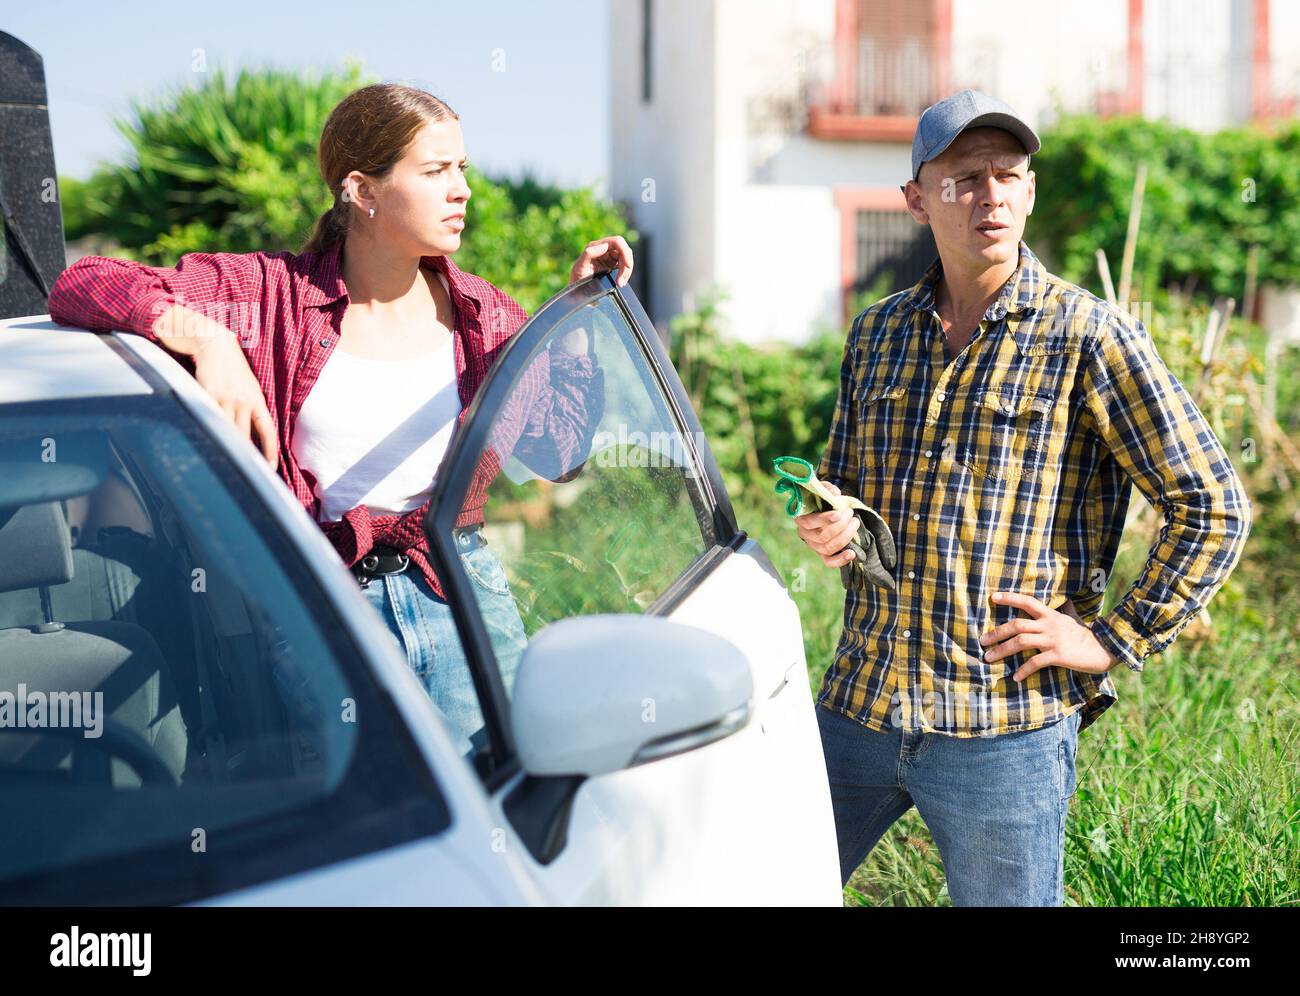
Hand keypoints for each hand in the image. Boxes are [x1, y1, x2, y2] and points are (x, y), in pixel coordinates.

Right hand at [193, 333, 278, 470]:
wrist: (216, 346)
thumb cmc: (235, 371)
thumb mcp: (251, 388)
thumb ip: (253, 409)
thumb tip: (256, 434)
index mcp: (257, 400)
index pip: (268, 431)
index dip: (270, 450)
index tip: (270, 467)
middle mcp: (242, 401)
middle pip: (244, 436)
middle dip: (244, 455)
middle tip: (244, 473)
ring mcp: (224, 398)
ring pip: (225, 429)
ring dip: (225, 446)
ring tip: (223, 463)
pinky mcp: (206, 394)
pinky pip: (207, 417)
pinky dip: (207, 430)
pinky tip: (204, 440)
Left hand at [569, 236, 633, 286]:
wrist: (576, 293)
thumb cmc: (576, 281)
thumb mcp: (579, 268)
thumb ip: (589, 254)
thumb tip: (605, 246)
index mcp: (595, 246)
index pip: (617, 241)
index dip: (625, 252)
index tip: (627, 266)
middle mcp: (603, 249)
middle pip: (624, 250)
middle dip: (627, 265)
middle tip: (621, 282)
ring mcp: (609, 257)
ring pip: (626, 258)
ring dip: (627, 271)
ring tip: (620, 284)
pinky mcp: (612, 265)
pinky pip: (625, 266)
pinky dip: (625, 274)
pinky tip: (619, 283)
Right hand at [793, 481, 858, 568]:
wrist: (821, 508)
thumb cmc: (821, 498)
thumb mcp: (823, 489)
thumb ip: (827, 489)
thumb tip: (835, 495)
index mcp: (801, 518)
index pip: (810, 522)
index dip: (825, 520)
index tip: (839, 514)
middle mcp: (805, 534)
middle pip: (822, 536)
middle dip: (841, 526)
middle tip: (851, 514)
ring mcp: (813, 545)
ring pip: (827, 548)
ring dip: (845, 537)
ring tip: (855, 524)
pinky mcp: (822, 553)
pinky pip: (829, 562)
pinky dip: (840, 560)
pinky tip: (852, 554)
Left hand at [980, 592, 1118, 680]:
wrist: (1106, 649)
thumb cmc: (1086, 635)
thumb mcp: (1072, 618)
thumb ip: (1062, 611)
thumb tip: (1061, 601)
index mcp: (1050, 615)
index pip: (1027, 601)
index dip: (1010, 598)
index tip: (993, 597)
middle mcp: (1049, 625)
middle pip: (1016, 625)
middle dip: (997, 633)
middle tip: (982, 641)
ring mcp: (1053, 640)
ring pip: (1021, 642)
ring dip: (1002, 650)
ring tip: (989, 658)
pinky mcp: (1058, 656)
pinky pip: (1035, 662)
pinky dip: (1023, 670)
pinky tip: (1015, 677)